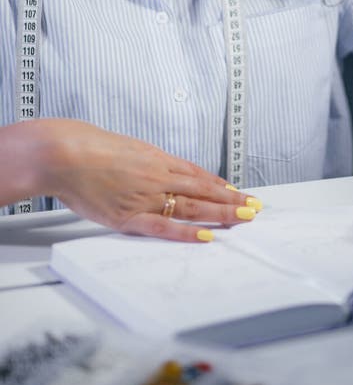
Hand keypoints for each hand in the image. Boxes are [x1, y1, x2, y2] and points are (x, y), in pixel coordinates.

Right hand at [29, 118, 259, 240]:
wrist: (65, 153)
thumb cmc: (89, 148)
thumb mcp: (127, 148)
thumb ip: (146, 162)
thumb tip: (159, 168)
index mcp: (157, 159)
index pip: (197, 174)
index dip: (220, 185)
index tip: (237, 192)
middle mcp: (158, 176)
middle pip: (203, 189)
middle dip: (231, 200)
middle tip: (255, 207)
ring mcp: (146, 196)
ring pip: (192, 206)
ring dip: (220, 212)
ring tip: (243, 218)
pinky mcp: (129, 216)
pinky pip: (163, 227)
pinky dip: (186, 232)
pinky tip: (206, 236)